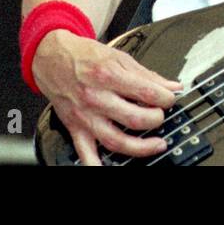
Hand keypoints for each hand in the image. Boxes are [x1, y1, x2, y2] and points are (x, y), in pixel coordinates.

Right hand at [33, 30, 182, 165]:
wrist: (51, 57)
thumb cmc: (85, 56)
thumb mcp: (119, 57)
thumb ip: (147, 75)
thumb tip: (172, 86)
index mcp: (109, 75)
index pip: (146, 92)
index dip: (165, 97)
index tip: (170, 98)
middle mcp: (96, 97)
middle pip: (133, 118)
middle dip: (155, 119)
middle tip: (161, 117)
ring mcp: (85, 116)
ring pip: (114, 140)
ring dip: (139, 147)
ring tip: (156, 145)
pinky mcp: (75, 127)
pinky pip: (85, 153)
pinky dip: (96, 165)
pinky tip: (108, 168)